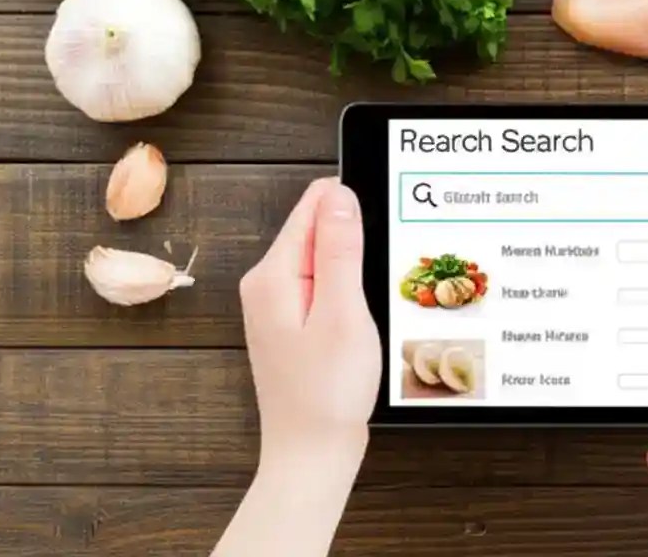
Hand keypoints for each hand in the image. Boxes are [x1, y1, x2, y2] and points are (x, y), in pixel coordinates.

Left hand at [239, 178, 381, 461]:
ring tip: (368, 308)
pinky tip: (361, 320)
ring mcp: (279, 303)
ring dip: (355, 270)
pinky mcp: (294, 321)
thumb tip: (339, 195)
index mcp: (273, 275)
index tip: (380, 238)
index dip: (354, 211)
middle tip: (374, 287)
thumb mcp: (342, 313)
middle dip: (356, 243)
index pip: (314, 206)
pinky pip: (325, 284)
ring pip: (326, 258)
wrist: (312, 452)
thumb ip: (340, 250)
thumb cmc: (327, 392)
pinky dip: (349, 292)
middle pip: (319, 229)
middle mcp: (267, 283)